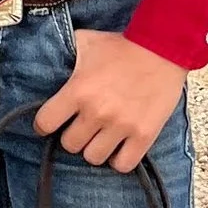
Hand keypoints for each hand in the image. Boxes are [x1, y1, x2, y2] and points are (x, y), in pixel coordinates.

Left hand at [34, 27, 184, 171]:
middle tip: (83, 127)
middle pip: (69, 144)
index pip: (45, 123)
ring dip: (95, 148)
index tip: (52, 123)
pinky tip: (120, 146)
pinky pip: (122, 165)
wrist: (163, 49)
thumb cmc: (122, 46)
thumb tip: (47, 55)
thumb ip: (64, 53)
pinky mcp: (144, 135)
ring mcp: (121, 126)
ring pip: (93, 157)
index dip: (45, 125)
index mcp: (78, 91)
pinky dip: (119, 159)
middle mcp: (97, 112)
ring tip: (102, 136)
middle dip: (73, 136)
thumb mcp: (86, 42)